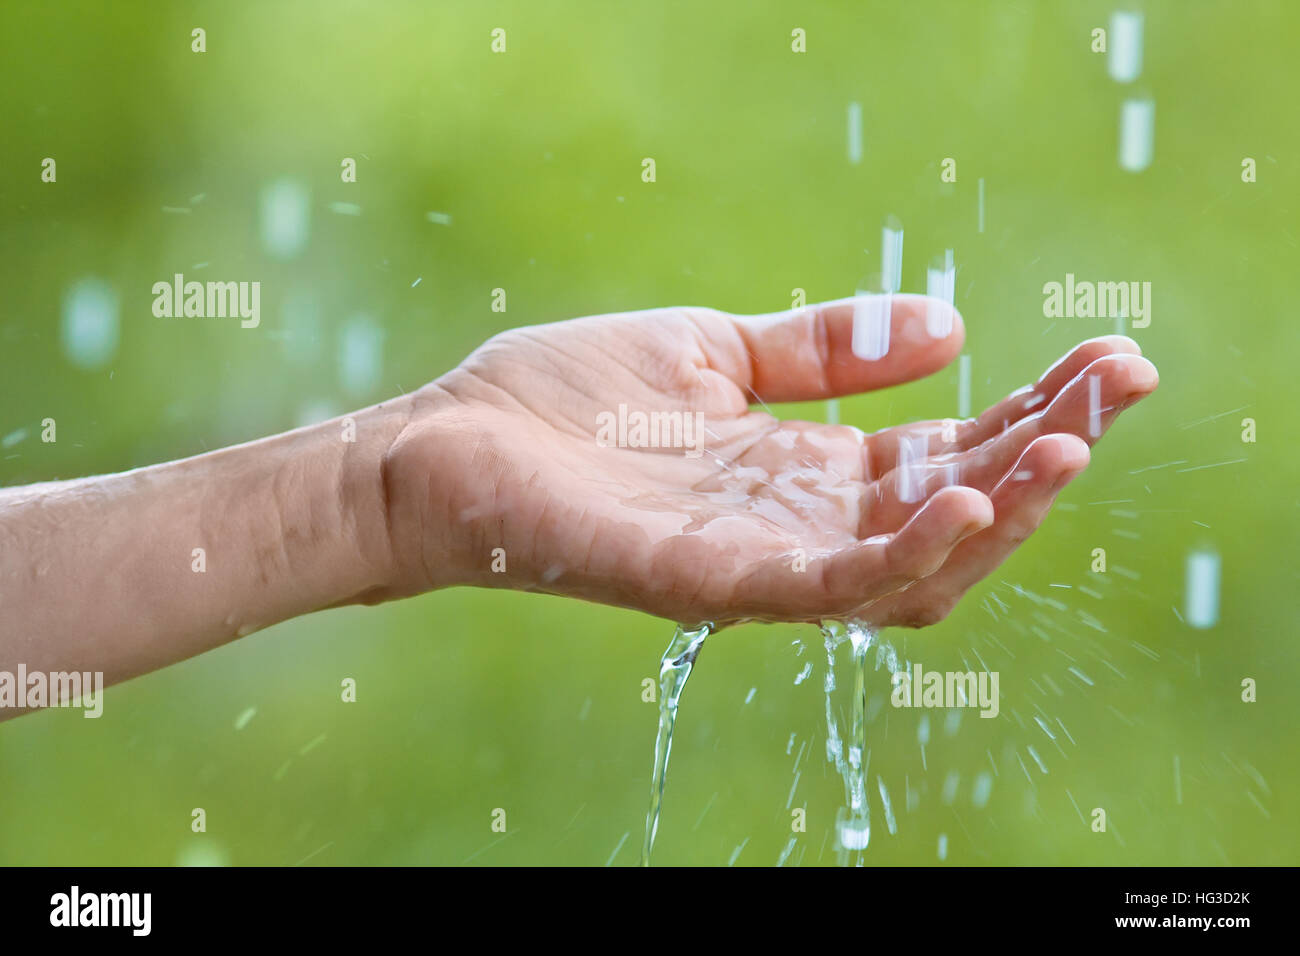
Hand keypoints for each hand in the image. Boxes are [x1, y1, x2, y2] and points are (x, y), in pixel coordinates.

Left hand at [380, 296, 1157, 627]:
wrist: (444, 443)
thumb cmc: (564, 402)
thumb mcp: (714, 351)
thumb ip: (822, 350)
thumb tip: (951, 326)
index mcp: (806, 470)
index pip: (948, 450)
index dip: (1032, 412)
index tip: (1107, 358)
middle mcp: (798, 527)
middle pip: (953, 508)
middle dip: (1045, 454)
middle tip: (1119, 384)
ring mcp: (758, 562)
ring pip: (913, 564)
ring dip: (1000, 509)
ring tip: (1068, 445)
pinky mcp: (705, 582)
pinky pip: (825, 585)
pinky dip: (904, 550)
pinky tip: (965, 492)